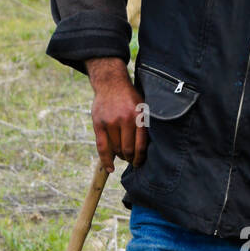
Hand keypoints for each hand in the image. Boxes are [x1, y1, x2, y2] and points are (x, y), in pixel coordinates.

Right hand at [86, 57, 147, 173]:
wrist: (111, 82)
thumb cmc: (130, 98)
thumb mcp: (143, 107)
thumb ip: (145, 125)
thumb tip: (150, 149)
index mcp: (139, 116)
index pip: (140, 145)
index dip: (140, 158)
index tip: (140, 163)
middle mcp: (125, 119)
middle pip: (128, 149)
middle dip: (131, 159)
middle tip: (132, 161)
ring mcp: (110, 122)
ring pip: (116, 149)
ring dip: (120, 157)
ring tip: (123, 157)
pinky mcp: (98, 123)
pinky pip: (102, 146)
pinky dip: (106, 160)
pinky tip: (110, 168)